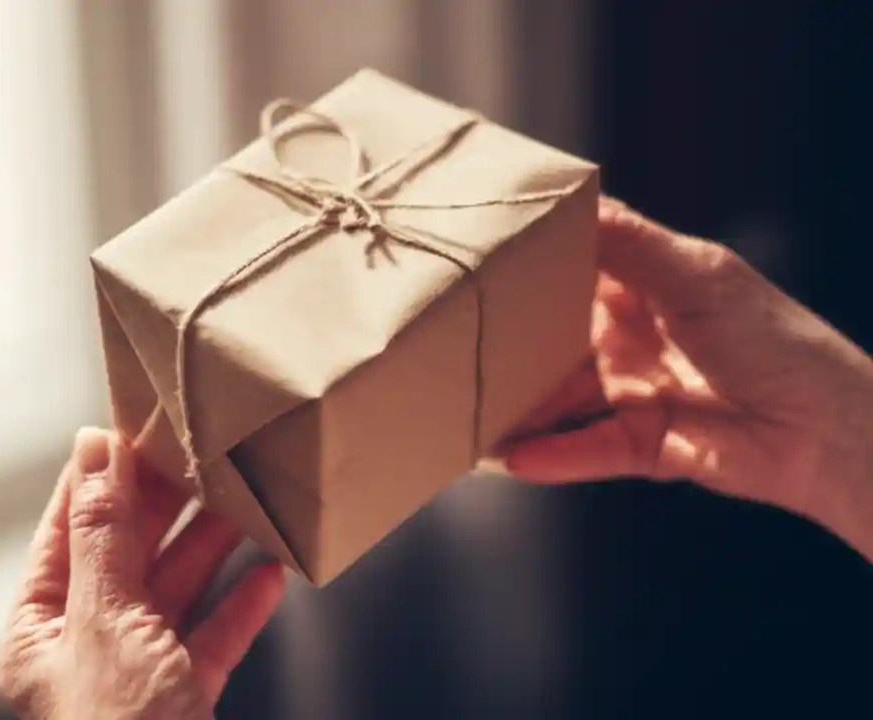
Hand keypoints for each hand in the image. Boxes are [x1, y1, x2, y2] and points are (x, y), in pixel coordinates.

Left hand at [0, 428, 284, 718]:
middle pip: (125, 557)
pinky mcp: (182, 700)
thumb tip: (92, 451)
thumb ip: (106, 534)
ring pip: (174, 593)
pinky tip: (268, 573)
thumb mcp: (108, 620)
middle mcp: (82, 649)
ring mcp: (135, 676)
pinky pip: (211, 639)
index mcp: (40, 629)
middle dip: (165, 507)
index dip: (98, 477)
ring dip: (210, 548)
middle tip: (201, 454)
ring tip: (245, 501)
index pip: (67, 531)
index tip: (130, 425)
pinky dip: (238, 607)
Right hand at [501, 198, 872, 558]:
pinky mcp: (639, 446)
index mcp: (642, 287)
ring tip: (468, 408)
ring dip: (517, 408)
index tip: (474, 252)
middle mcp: (629, 338)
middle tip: (452, 337)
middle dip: (506, 340)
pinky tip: (510, 456)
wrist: (828, 427)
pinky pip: (583, 450)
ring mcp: (631, 393)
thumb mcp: (696, 273)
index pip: (570, 268)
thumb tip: (567, 201)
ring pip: (557, 400)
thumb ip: (628, 242)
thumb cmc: (772, 336)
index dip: (528, 262)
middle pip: (550, 337)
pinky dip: (550, 455)